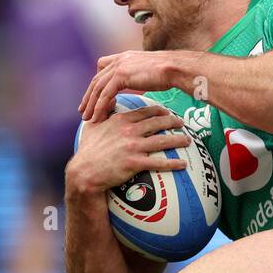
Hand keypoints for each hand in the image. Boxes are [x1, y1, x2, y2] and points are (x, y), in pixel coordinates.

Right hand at [65, 104, 188, 194]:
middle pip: (157, 123)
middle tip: (182, 123)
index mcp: (121, 121)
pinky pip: (159, 163)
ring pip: (162, 141)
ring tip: (188, 140)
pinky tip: (183, 164)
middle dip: (172, 121)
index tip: (167, 112)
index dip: (158, 111)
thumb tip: (109, 100)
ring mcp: (133, 147)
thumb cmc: (88, 150)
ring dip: (178, 140)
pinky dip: (173, 163)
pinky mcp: (135, 163)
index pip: (144, 112)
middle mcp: (129, 131)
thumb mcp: (91, 126)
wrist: (84, 171)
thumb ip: (102, 112)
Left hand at [79, 51, 173, 123]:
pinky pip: (105, 94)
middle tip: (83, 110)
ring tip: (87, 118)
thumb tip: (140, 83)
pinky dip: (99, 107)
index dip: (97, 83)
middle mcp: (118, 60)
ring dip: (90, 104)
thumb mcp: (149, 71)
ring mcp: (119, 67)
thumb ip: (139, 75)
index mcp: (124, 57)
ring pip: (98, 88)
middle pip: (96, 80)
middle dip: (88, 97)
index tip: (93, 96)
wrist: (175, 68)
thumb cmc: (169, 72)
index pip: (102, 68)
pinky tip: (97, 117)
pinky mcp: (121, 76)